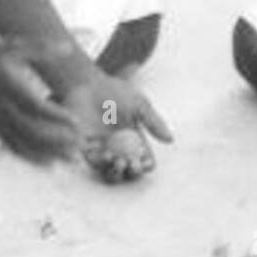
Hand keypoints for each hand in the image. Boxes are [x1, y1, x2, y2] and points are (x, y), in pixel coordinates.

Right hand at [0, 39, 81, 163]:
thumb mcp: (12, 46)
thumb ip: (41, 49)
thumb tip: (67, 48)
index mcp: (9, 87)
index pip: (35, 107)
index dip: (56, 116)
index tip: (77, 122)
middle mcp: (3, 108)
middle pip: (33, 132)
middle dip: (59, 141)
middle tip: (82, 144)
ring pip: (26, 145)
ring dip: (51, 154)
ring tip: (73, 160)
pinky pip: (16, 148)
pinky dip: (34, 158)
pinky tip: (51, 165)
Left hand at [57, 72, 172, 183]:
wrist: (89, 84)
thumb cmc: (115, 92)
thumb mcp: (139, 104)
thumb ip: (153, 122)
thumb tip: (170, 140)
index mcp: (135, 140)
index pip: (144, 159)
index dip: (146, 165)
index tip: (146, 163)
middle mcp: (120, 148)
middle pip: (128, 170)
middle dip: (131, 172)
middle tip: (131, 164)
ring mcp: (103, 149)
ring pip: (111, 171)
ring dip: (116, 171)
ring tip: (118, 161)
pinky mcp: (86, 148)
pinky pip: (93, 162)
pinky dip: (99, 162)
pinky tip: (104, 154)